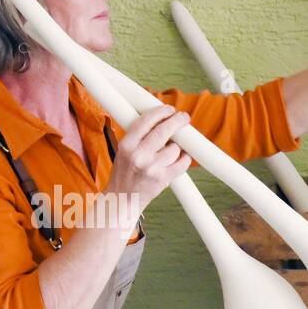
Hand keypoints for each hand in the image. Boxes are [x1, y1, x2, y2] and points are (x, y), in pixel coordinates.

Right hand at [104, 105, 192, 225]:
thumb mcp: (124, 150)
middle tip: (184, 117)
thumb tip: (163, 120)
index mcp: (126, 145)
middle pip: (163, 131)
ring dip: (177, 146)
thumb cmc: (125, 172)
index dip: (160, 112)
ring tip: (172, 149)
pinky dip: (184, 158)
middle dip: (177, 121)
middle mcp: (139, 155)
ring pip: (175, 148)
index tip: (169, 109)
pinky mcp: (163, 179)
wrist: (123, 198)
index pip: (145, 121)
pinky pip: (182, 163)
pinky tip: (182, 157)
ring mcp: (152, 168)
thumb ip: (139, 136)